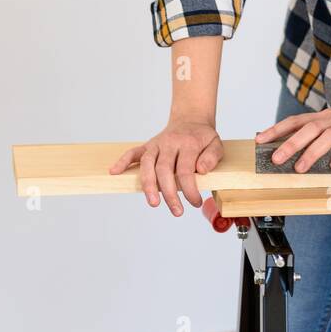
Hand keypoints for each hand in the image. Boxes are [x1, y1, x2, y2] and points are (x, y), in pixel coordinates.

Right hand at [108, 118, 223, 216]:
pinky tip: (114, 172)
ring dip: (148, 184)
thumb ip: (212, 156)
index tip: (195, 203)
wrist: (190, 119)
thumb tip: (201, 170)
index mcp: (188, 144)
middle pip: (165, 170)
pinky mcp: (148, 145)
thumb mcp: (216, 143)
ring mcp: (157, 144)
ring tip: (153, 203)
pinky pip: (133, 152)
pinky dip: (122, 161)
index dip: (190, 190)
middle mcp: (169, 143)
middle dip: (169, 193)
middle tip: (177, 212)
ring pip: (147, 164)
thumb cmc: (202, 137)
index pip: (186, 170)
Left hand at [255, 98, 330, 172]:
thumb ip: (318, 136)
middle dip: (290, 143)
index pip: (296, 121)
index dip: (277, 129)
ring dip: (312, 152)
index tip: (260, 140)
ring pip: (328, 136)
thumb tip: (291, 150)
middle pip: (309, 128)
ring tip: (300, 167)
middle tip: (276, 159)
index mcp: (324, 117)